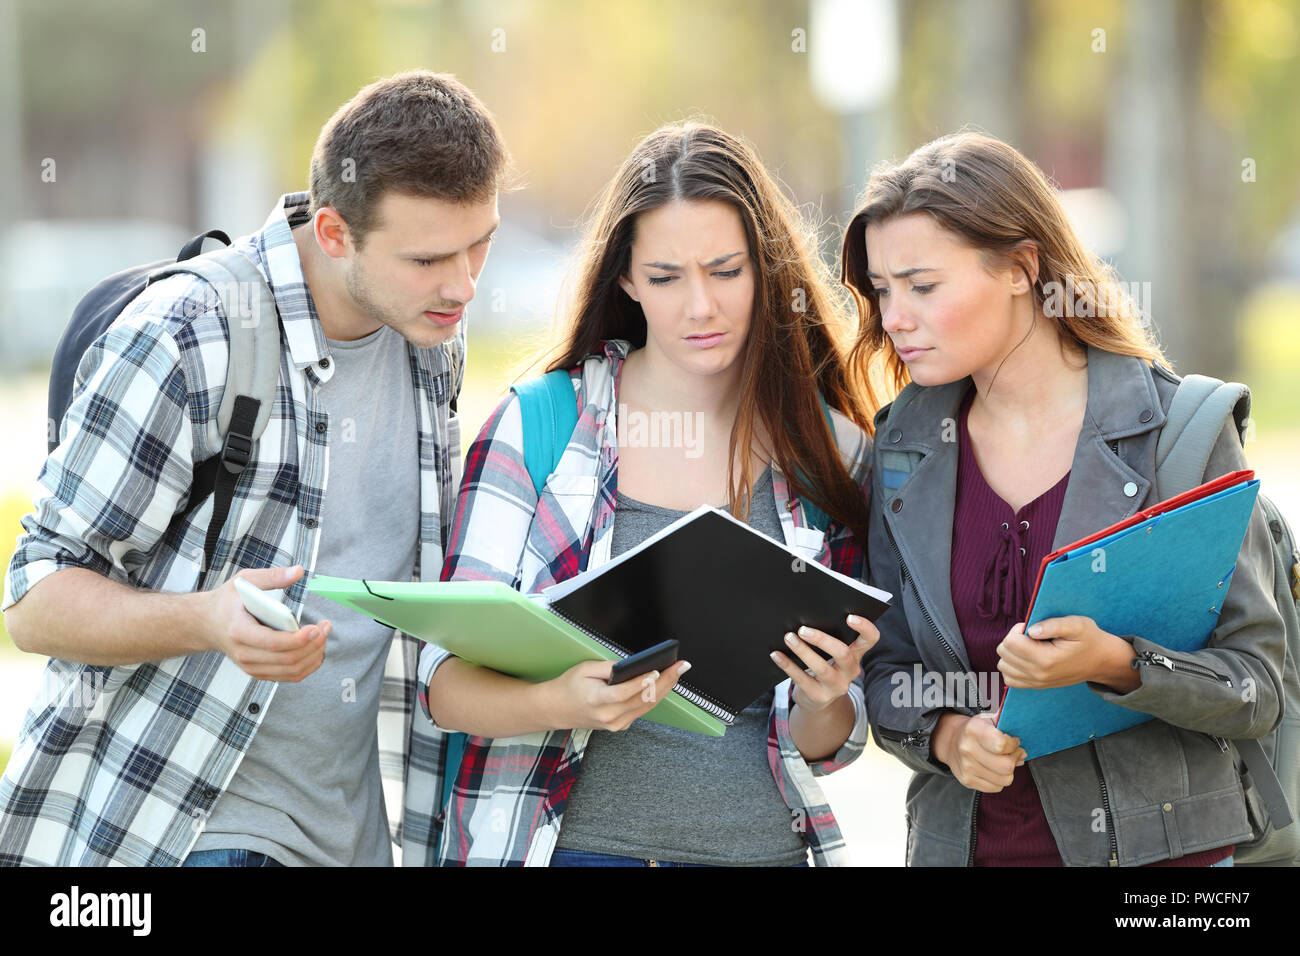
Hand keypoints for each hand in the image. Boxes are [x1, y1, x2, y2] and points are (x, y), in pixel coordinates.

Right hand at [200, 565, 328, 681]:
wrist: (208, 624)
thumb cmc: (227, 602)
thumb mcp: (244, 581)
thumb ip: (272, 576)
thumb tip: (298, 571)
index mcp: (239, 630)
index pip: (272, 642)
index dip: (298, 639)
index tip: (316, 628)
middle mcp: (244, 653)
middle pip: (286, 659)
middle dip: (313, 645)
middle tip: (326, 627)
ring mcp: (251, 666)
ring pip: (291, 671)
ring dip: (314, 655)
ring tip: (324, 636)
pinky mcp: (259, 672)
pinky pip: (289, 676)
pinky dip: (307, 665)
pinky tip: (316, 650)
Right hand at [543, 658, 690, 731]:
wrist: (556, 709)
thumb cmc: (570, 686)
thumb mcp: (585, 669)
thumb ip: (609, 667)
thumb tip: (634, 665)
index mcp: (596, 701)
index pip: (624, 693)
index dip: (642, 683)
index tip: (657, 671)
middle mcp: (608, 716)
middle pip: (642, 700)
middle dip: (665, 682)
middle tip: (681, 667)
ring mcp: (615, 724)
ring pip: (646, 706)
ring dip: (665, 688)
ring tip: (678, 672)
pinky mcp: (620, 726)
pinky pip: (642, 710)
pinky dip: (654, 697)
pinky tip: (664, 683)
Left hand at [770, 615, 877, 713]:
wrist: (817, 700)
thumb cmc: (824, 667)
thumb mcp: (832, 655)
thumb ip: (828, 639)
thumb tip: (805, 618)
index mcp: (856, 655)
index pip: (870, 639)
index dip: (865, 627)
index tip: (849, 616)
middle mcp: (850, 671)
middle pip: (843, 653)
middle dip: (822, 639)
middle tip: (803, 629)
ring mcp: (836, 686)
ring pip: (821, 667)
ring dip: (803, 651)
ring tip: (789, 638)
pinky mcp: (819, 696)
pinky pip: (802, 679)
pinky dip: (787, 665)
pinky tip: (777, 655)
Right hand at [932, 709, 1025, 792]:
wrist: (952, 741)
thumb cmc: (977, 730)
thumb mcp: (989, 719)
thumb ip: (1007, 723)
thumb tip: (1025, 735)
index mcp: (973, 729)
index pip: (1002, 745)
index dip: (1013, 744)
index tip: (1014, 741)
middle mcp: (967, 749)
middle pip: (1006, 766)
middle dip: (1015, 759)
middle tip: (1013, 752)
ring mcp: (966, 767)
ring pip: (1005, 779)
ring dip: (1009, 771)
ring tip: (1004, 760)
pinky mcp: (967, 781)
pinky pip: (997, 787)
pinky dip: (1000, 779)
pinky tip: (995, 769)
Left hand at [996, 616, 1134, 689]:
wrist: (1101, 661)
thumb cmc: (1089, 640)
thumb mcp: (1077, 625)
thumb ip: (1053, 625)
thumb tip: (1030, 630)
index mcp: (1046, 659)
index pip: (1011, 642)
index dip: (1017, 629)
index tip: (1031, 627)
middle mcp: (1038, 674)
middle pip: (1004, 652)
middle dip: (1013, 639)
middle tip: (1031, 635)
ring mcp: (1036, 682)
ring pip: (1003, 665)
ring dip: (1011, 652)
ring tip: (1029, 646)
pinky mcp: (1036, 686)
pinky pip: (1009, 679)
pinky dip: (1011, 666)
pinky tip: (1025, 657)